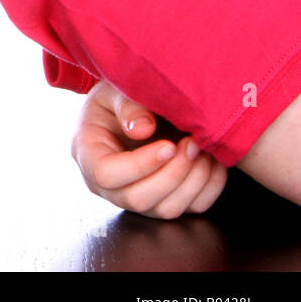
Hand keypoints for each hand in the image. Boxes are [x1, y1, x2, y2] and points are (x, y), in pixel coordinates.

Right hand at [71, 80, 226, 218]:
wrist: (133, 109)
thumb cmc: (117, 99)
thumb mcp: (114, 92)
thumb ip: (127, 106)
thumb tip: (142, 130)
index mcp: (88, 155)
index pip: (106, 174)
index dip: (139, 164)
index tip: (168, 145)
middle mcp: (108, 186)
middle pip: (137, 198)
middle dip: (172, 174)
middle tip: (191, 143)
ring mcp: (138, 198)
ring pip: (167, 209)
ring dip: (193, 180)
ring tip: (202, 147)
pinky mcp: (165, 201)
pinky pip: (192, 207)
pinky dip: (209, 186)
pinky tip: (211, 159)